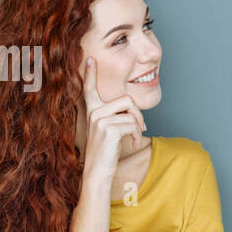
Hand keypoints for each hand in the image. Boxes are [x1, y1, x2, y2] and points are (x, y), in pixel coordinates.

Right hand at [80, 55, 145, 181]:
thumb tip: (134, 113)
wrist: (97, 172)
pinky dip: (137, 135)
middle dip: (138, 113)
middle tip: (141, 128)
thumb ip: (115, 117)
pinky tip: (131, 145)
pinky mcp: (108, 128)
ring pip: (131, 113)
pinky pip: (133, 125)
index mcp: (92, 111)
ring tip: (134, 139)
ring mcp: (99, 119)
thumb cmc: (106, 152)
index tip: (90, 59)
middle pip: (126, 99)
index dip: (90, 74)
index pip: (89, 89)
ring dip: (138, 127)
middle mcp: (93, 112)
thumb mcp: (107, 131)